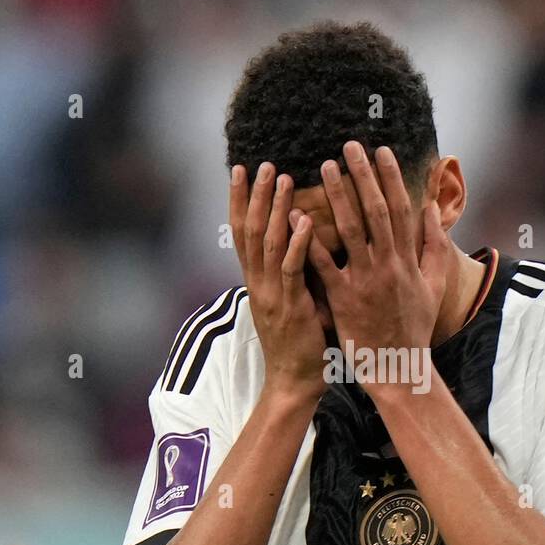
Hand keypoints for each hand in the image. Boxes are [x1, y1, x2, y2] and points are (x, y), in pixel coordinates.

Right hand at [230, 162, 327, 401]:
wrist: (295, 382)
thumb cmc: (300, 342)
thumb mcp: (290, 300)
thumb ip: (291, 271)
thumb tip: (302, 240)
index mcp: (257, 281)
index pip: (241, 233)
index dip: (239, 200)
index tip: (241, 170)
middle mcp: (258, 284)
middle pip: (248, 231)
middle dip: (253, 195)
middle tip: (260, 163)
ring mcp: (272, 295)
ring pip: (267, 244)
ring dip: (274, 209)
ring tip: (282, 178)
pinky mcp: (291, 307)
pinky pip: (291, 270)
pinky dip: (297, 243)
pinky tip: (305, 220)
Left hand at [303, 142, 448, 375]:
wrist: (399, 367)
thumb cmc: (415, 327)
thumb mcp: (435, 286)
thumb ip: (435, 247)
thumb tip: (432, 210)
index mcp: (408, 260)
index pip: (400, 208)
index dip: (392, 177)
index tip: (382, 150)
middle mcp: (388, 265)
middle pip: (376, 210)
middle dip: (363, 175)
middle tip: (349, 145)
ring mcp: (365, 281)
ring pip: (350, 230)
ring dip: (338, 196)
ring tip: (325, 167)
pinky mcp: (343, 299)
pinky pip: (325, 265)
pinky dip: (311, 240)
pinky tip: (296, 217)